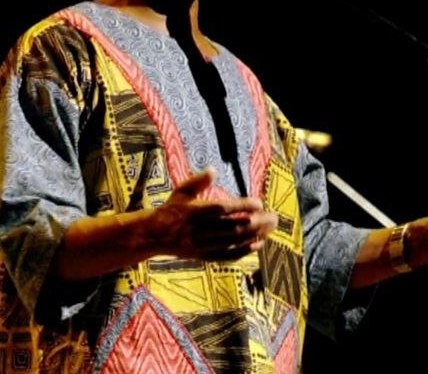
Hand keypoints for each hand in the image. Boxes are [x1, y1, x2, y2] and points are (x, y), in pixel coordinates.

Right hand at [147, 168, 277, 260]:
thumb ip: (197, 182)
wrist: (154, 235)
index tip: (259, 203)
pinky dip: (244, 251)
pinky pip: (227, 255)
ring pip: (233, 241)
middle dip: (256, 222)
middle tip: (273, 217)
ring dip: (255, 235)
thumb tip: (213, 170)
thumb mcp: (180, 192)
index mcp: (194, 211)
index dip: (242, 206)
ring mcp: (202, 245)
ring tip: (270, 228)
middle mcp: (199, 229)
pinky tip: (258, 244)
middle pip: (232, 227)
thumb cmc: (170, 209)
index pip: (222, 209)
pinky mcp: (204, 256)